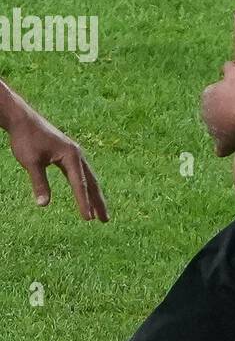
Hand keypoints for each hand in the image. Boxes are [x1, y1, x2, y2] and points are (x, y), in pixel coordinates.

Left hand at [6, 104, 108, 220]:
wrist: (23, 120)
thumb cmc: (26, 139)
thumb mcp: (31, 162)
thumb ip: (39, 183)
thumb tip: (43, 205)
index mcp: (71, 156)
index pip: (79, 184)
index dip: (83, 203)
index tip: (88, 219)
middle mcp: (77, 155)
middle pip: (91, 183)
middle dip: (98, 202)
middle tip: (105, 220)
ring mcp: (74, 154)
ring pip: (88, 179)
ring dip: (94, 196)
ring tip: (99, 213)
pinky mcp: (69, 154)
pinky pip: (80, 174)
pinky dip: (85, 186)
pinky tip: (85, 194)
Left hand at [201, 61, 234, 155]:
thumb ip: (228, 67)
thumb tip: (226, 64)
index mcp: (206, 96)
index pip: (214, 93)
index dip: (227, 93)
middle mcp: (205, 115)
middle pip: (215, 111)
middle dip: (224, 111)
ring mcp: (212, 131)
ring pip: (218, 128)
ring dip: (226, 127)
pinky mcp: (221, 146)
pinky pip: (221, 147)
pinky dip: (226, 146)